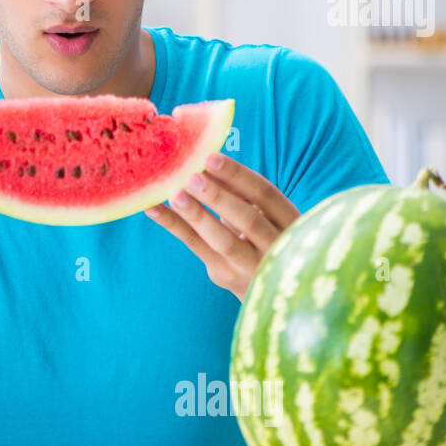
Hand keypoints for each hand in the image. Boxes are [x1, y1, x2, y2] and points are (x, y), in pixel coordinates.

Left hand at [144, 152, 300, 300]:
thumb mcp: (264, 213)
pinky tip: (154, 209)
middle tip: (191, 177)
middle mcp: (276, 247)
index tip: (211, 157)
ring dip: (197, 215)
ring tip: (174, 194)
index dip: (239, 176)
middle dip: (218, 197)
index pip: (267, 195)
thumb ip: (242, 192)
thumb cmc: (263, 236)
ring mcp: (250, 266)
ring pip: (223, 240)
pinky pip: (197, 247)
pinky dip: (175, 226)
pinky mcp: (225, 275)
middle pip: (247, 219)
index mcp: (292, 222)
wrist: (270, 288)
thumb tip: (207, 164)